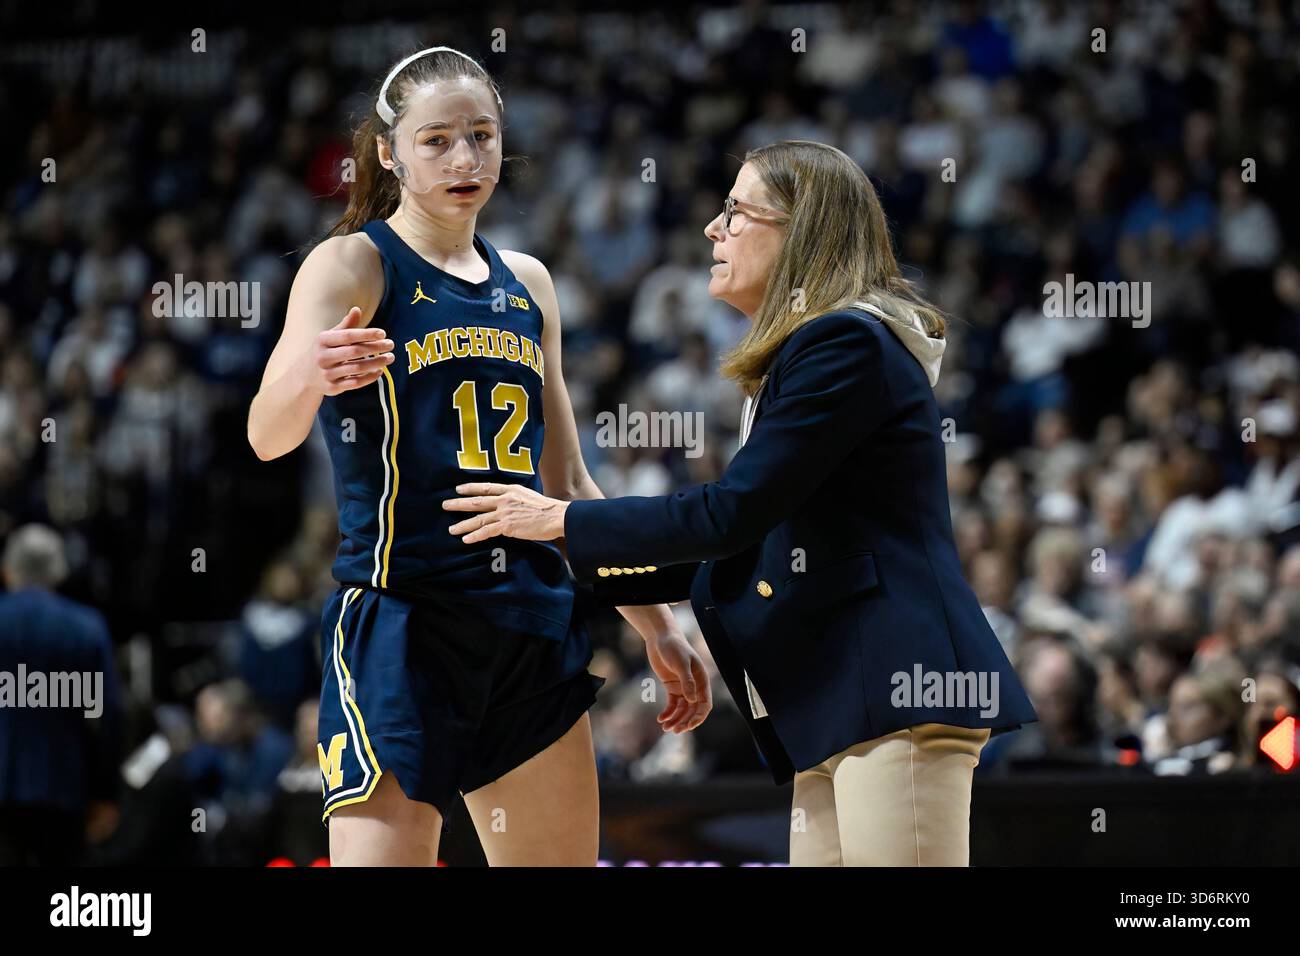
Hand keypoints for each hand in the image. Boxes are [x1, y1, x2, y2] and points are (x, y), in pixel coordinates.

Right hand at [306, 306, 394, 395]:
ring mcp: (327, 374)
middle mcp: (323, 357)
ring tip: (389, 358)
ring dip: (376, 363)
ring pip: (356, 368)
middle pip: (354, 352)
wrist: (304, 375)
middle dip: (375, 348)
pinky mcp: (332, 388)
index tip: (383, 333)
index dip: (366, 334)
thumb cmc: (324, 351)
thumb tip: (357, 309)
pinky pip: (355, 383)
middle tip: (391, 345)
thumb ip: (345, 326)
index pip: (348, 336)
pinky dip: (369, 378)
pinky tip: (380, 371)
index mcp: (323, 340)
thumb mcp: (330, 337)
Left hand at [443, 482, 568, 543]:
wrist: (556, 516)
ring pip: (478, 518)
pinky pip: (486, 531)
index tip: (459, 489)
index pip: (486, 487)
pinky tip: (466, 540)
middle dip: (459, 503)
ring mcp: (505, 512)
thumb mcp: (529, 496)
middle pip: (477, 501)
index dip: (471, 488)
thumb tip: (510, 505)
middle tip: (445, 504)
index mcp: (511, 490)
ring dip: (463, 524)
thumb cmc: (548, 509)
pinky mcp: (507, 526)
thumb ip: (517, 499)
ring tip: (451, 529)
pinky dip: (475, 535)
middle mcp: (505, 499)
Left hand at [644, 629, 711, 732]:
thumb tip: (693, 701)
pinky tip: (660, 719)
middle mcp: (694, 686)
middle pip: (693, 710)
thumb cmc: (674, 647)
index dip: (699, 717)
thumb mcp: (681, 663)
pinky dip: (668, 712)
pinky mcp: (672, 687)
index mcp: (702, 680)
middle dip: (685, 721)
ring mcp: (683, 687)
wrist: (660, 638)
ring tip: (665, 727)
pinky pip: (672, 704)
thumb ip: (687, 681)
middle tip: (675, 730)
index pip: (705, 704)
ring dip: (675, 719)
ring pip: (682, 709)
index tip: (689, 726)